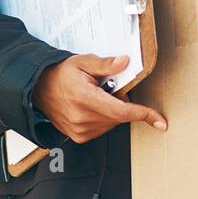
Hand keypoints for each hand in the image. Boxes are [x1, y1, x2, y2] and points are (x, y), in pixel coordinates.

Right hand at [33, 53, 166, 143]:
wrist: (38, 88)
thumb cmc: (59, 75)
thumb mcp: (82, 62)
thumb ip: (105, 64)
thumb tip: (124, 62)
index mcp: (84, 98)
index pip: (122, 111)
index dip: (143, 114)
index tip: (159, 120)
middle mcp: (82, 118)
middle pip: (119, 117)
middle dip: (121, 103)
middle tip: (105, 88)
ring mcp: (80, 130)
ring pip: (112, 123)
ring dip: (112, 111)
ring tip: (94, 97)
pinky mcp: (79, 137)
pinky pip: (102, 129)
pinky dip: (103, 118)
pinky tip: (91, 107)